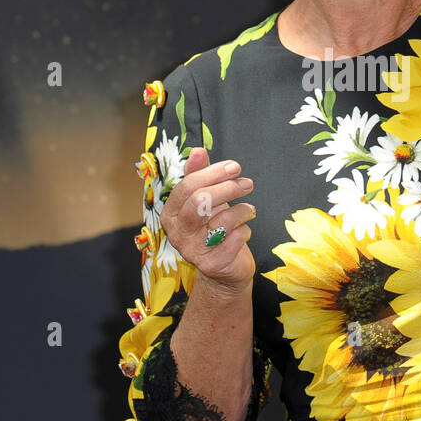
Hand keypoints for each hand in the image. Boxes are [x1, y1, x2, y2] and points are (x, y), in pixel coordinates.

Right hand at [159, 147, 256, 290]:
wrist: (225, 269)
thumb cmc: (214, 228)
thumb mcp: (206, 199)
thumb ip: (199, 175)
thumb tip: (197, 151)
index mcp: (171, 213)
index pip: (187, 186)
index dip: (213, 173)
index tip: (235, 167)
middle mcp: (177, 232)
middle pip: (200, 200)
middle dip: (228, 188)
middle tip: (247, 184)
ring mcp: (192, 250)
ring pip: (221, 219)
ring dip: (242, 210)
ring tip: (249, 209)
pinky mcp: (212, 264)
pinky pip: (235, 238)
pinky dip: (245, 230)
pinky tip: (244, 231)